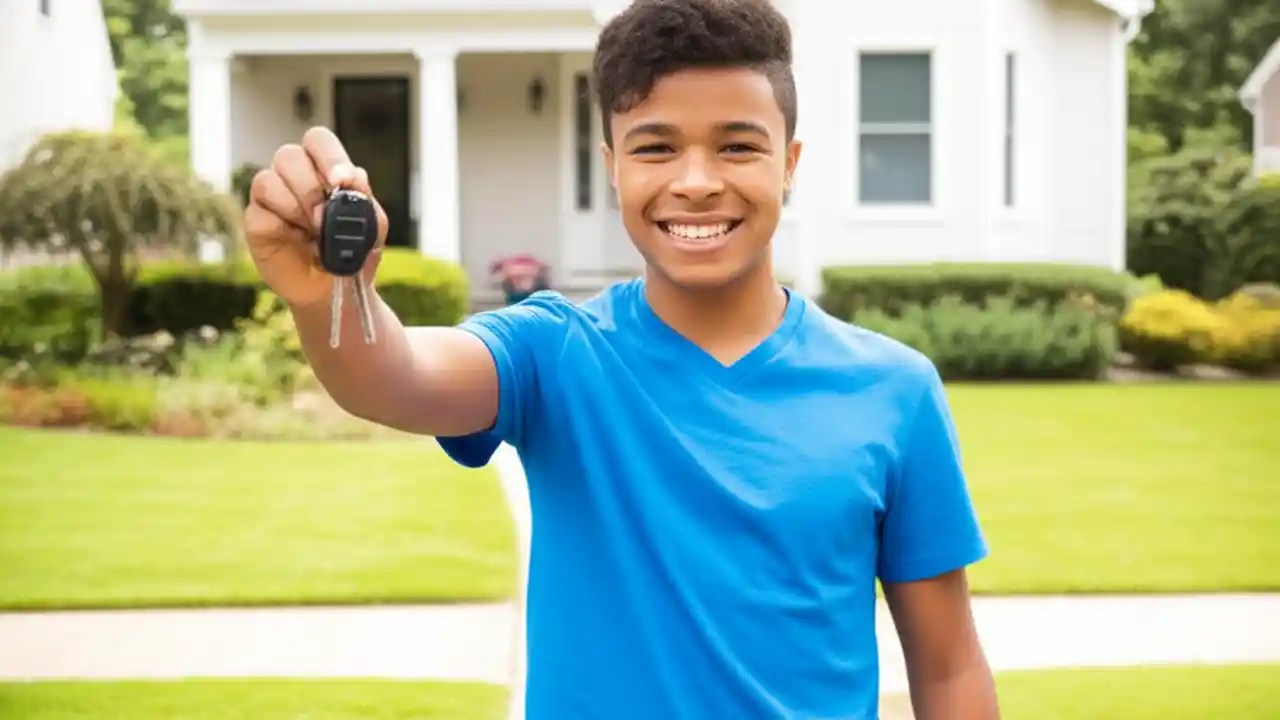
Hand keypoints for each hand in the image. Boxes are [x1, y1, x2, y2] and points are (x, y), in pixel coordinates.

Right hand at [243, 126, 389, 308]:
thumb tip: (353, 175)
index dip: (329, 156)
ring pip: (269, 178)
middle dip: (309, 186)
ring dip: (296, 206)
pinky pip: (259, 207)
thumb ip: (364, 200)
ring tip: (315, 233)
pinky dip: (282, 223)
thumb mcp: (371, 228)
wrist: (334, 291)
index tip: (341, 181)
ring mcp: (273, 196)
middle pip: (288, 155)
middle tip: (324, 217)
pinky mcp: (257, 219)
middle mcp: (295, 177)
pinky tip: (297, 240)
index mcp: (324, 170)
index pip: (319, 141)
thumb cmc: (352, 254)